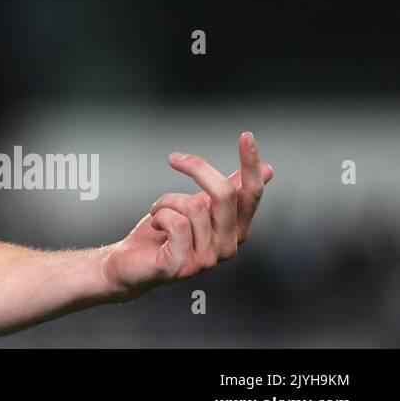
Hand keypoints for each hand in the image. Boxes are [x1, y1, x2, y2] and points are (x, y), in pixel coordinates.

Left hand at [104, 131, 272, 300]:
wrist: (132, 262)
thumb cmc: (166, 232)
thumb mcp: (199, 205)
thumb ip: (230, 191)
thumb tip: (270, 168)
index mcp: (235, 229)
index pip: (251, 193)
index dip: (249, 165)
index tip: (246, 135)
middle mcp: (228, 246)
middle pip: (224, 193)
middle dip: (196, 168)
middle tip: (174, 158)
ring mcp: (208, 259)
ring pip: (193, 205)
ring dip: (166, 200)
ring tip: (159, 212)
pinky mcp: (183, 265)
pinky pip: (176, 222)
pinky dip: (159, 214)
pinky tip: (155, 225)